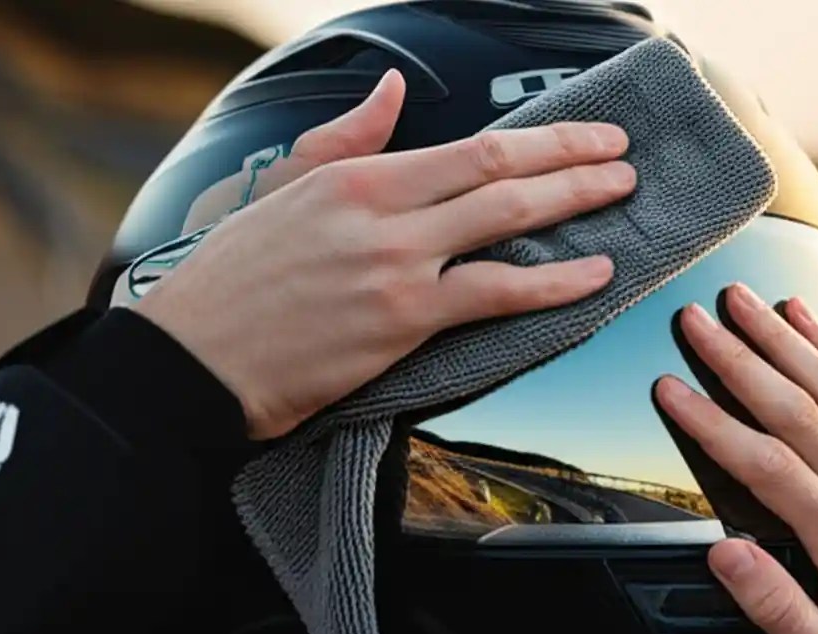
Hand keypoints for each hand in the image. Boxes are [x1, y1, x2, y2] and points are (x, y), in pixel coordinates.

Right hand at [135, 70, 635, 438]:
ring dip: (576, 207)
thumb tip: (394, 91)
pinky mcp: (404, 323)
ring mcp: (398, 267)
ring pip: (508, 225)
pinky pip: (497, 295)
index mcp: (359, 175)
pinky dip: (553, 284)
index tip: (589, 135)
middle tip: (623, 160)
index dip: (546, 139)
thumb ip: (348, 135)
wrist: (194, 358)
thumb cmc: (233, 278)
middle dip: (576, 163)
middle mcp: (386, 213)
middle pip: (504, 176)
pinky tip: (593, 276)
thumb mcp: (284, 186)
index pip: (476, 147)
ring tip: (620, 198)